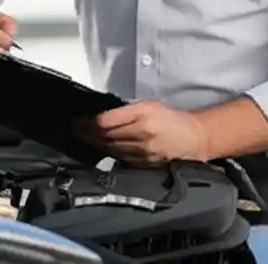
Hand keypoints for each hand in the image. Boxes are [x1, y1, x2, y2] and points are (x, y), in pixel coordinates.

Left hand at [76, 100, 209, 165]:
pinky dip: (108, 155)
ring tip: (82, 140)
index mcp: (143, 113)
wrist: (193, 137)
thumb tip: (100, 117)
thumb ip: (125, 112)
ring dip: (94, 145)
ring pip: (110, 149)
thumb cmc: (170, 118)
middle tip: (74, 131)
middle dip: (86, 134)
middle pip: (105, 136)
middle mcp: (143, 132)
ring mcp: (144, 150)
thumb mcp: (148, 105)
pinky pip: (121, 160)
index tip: (77, 121)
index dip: (88, 122)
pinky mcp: (146, 163)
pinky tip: (100, 150)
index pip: (106, 121)